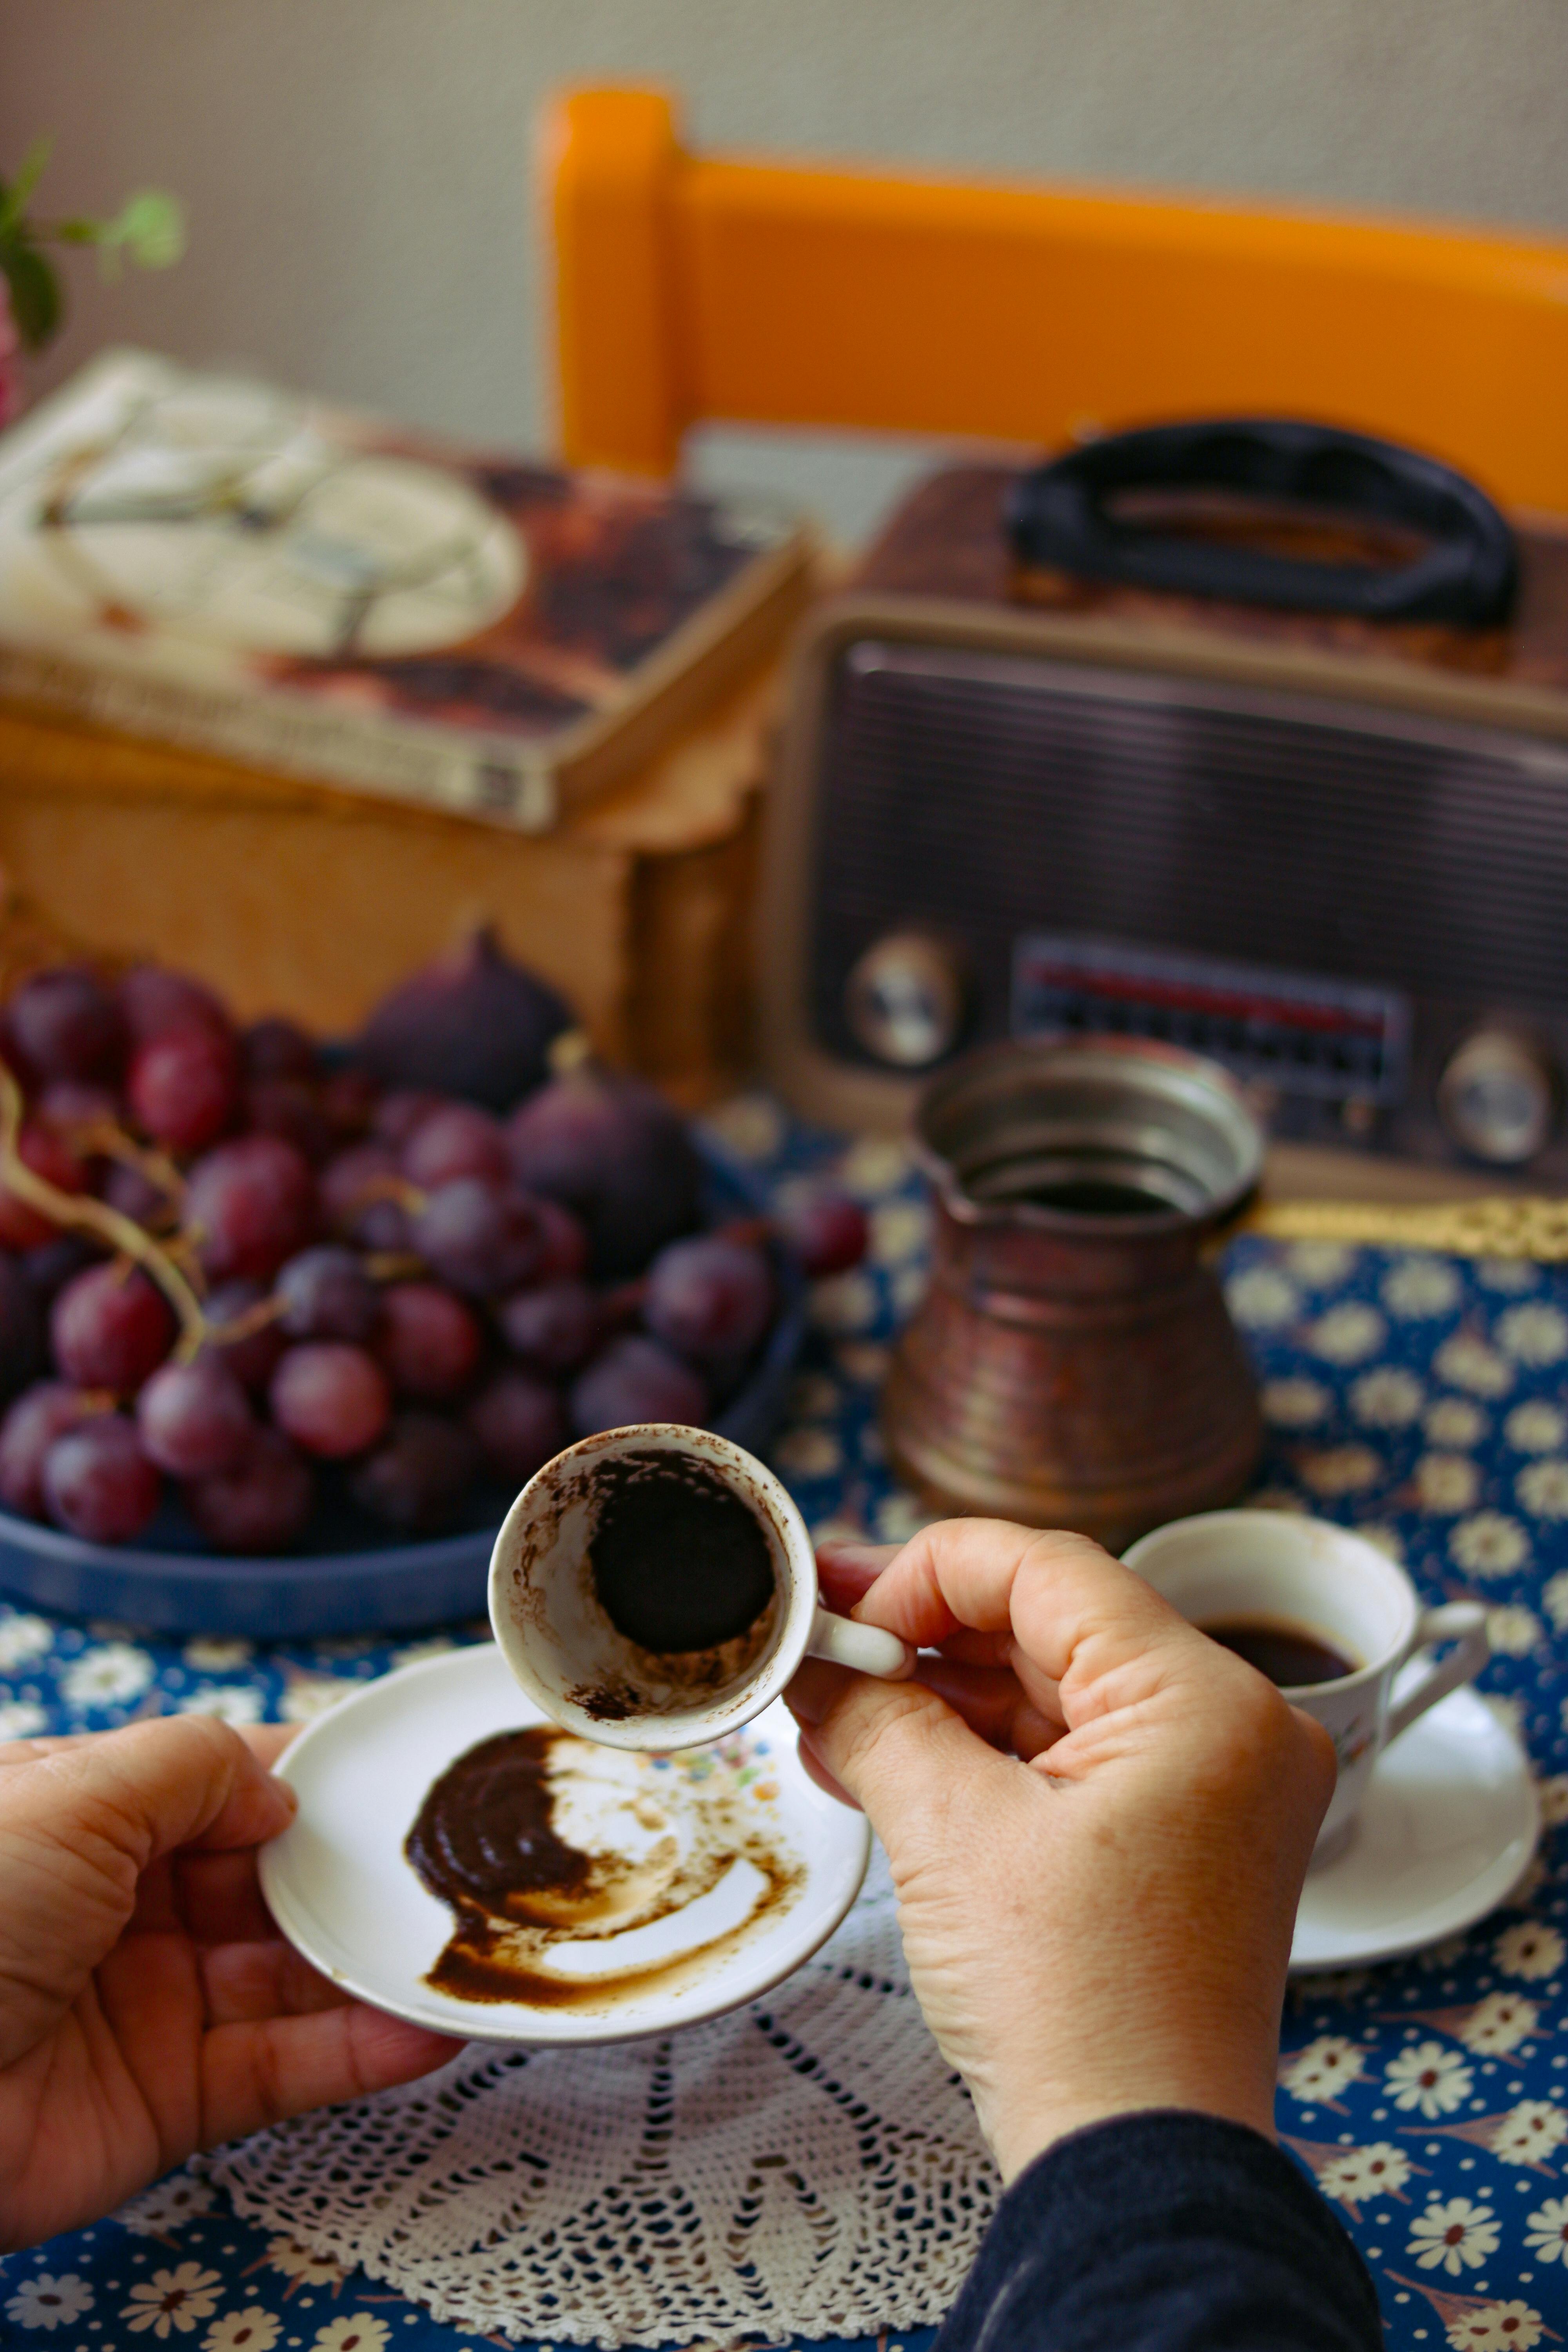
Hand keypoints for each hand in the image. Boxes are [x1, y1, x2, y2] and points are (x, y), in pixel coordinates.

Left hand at [0, 1715, 460, 2249]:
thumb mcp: (72, 1794)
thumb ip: (194, 1768)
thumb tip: (279, 1793)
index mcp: (88, 1817)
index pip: (221, 1784)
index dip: (306, 1780)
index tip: (397, 1774)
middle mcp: (122, 1907)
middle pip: (269, 1881)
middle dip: (358, 1874)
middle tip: (452, 1865)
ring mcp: (149, 2005)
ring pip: (290, 1977)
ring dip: (378, 1963)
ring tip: (466, 1946)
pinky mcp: (167, 2102)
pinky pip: (281, 2070)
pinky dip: (358, 2051)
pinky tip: (422, 2026)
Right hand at [787, 1522, 1334, 2182]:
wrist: (1135, 2168)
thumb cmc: (1075, 2011)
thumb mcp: (951, 1836)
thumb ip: (875, 1717)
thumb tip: (813, 1658)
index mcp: (1207, 1701)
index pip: (1048, 1572)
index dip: (925, 1573)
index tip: (838, 1607)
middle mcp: (1233, 1728)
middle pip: (1052, 1628)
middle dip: (923, 1638)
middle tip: (817, 1645)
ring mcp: (1215, 1788)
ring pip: (1055, 1694)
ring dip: (943, 1700)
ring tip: (831, 1713)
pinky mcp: (1183, 1839)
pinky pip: (1073, 1759)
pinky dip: (984, 1758)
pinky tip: (885, 1759)